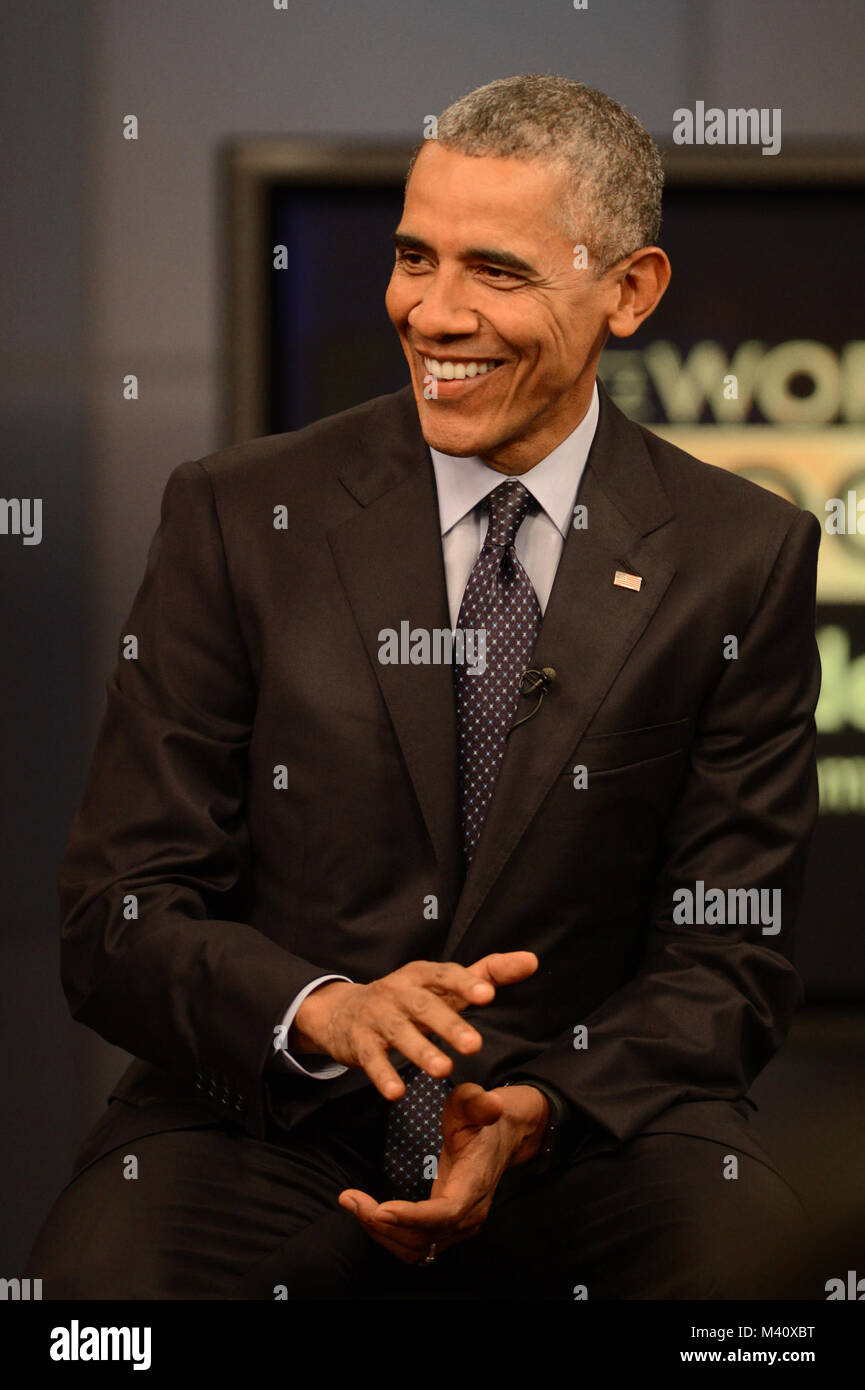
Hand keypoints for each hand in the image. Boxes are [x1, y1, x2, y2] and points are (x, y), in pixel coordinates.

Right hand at [290, 952, 537, 1098]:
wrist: (344, 1012)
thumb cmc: (408, 997)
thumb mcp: (443, 983)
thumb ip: (488, 973)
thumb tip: (532, 961)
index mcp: (422, 974)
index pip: (445, 975)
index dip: (466, 983)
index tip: (488, 994)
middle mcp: (398, 991)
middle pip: (424, 1006)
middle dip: (448, 1025)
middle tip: (474, 1045)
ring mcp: (378, 1016)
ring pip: (399, 1033)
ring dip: (421, 1051)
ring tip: (444, 1070)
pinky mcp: (361, 1043)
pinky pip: (372, 1059)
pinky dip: (384, 1075)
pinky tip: (397, 1092)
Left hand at [339, 1082, 548, 1263]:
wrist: (498, 1139)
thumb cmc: (479, 1120)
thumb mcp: (474, 1103)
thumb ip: (478, 1102)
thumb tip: (492, 1104)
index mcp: (475, 1184)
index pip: (446, 1213)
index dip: (413, 1217)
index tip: (380, 1210)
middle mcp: (469, 1214)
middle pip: (424, 1237)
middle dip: (383, 1224)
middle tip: (349, 1199)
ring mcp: (459, 1227)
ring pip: (417, 1249)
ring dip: (381, 1234)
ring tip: (354, 1206)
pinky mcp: (447, 1230)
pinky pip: (416, 1247)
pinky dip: (389, 1237)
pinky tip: (369, 1215)